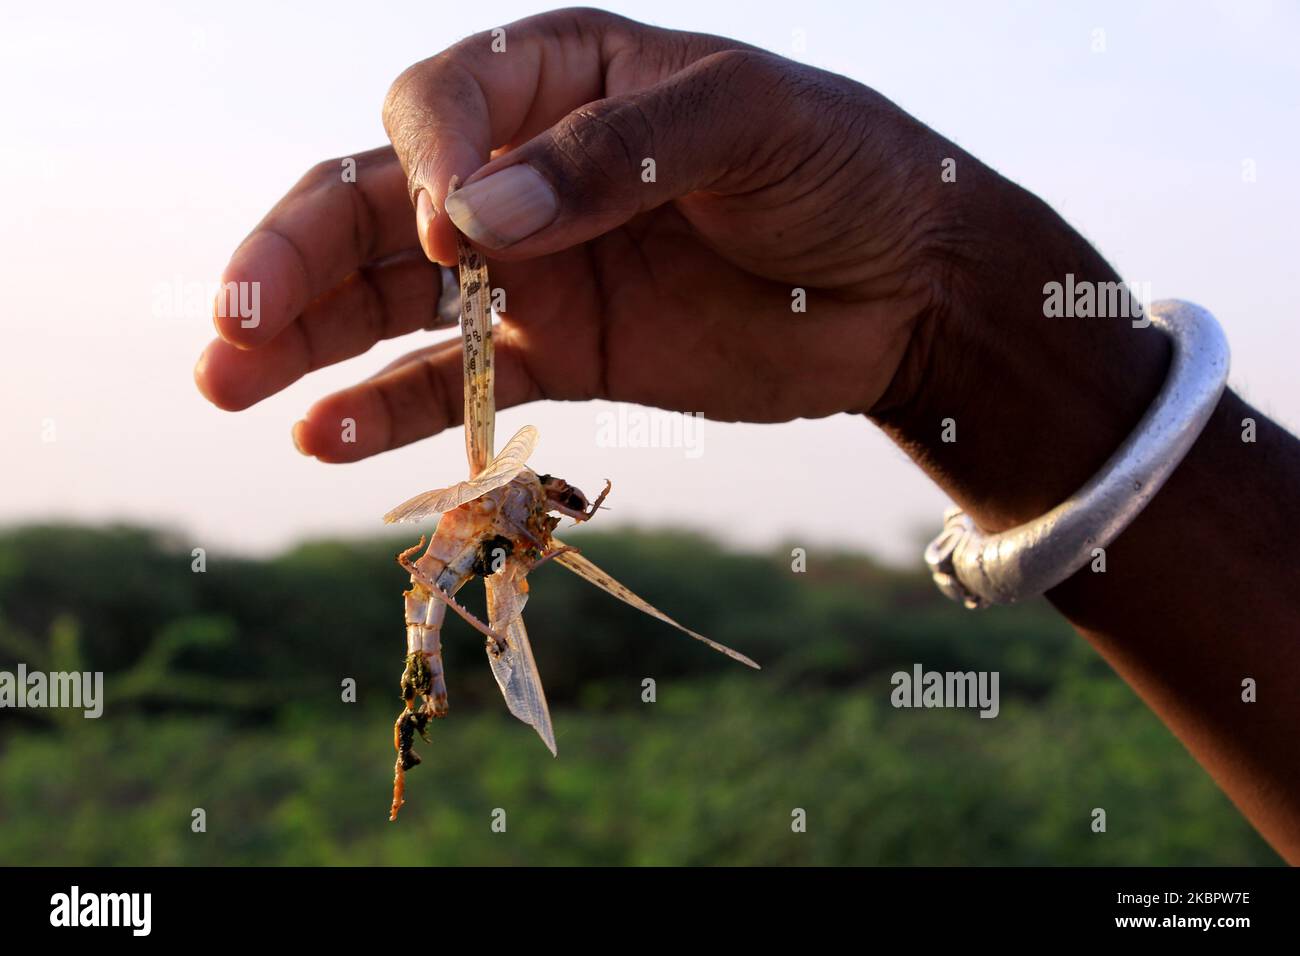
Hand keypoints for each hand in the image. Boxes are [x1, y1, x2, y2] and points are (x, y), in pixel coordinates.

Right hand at [194, 7, 959, 461]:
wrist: (907, 283)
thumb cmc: (842, 170)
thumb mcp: (745, 126)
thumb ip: (614, 159)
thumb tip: (475, 224)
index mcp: (559, 81)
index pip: (437, 107)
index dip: (425, 168)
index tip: (456, 232)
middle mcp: (522, 174)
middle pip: (374, 205)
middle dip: (295, 257)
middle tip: (232, 321)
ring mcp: (533, 270)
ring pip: (390, 298)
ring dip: (305, 338)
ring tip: (227, 381)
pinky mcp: (559, 351)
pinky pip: (452, 380)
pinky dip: (387, 407)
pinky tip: (321, 436)